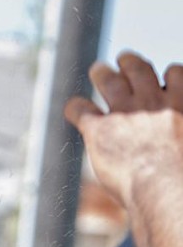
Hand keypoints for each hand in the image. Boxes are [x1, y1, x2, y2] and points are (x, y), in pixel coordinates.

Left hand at [64, 51, 182, 207]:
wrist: (170, 187)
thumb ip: (182, 129)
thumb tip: (176, 141)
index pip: (175, 73)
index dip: (167, 76)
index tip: (164, 82)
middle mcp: (153, 101)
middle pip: (138, 69)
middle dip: (130, 62)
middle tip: (125, 60)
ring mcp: (125, 112)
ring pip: (109, 80)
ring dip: (102, 72)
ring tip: (98, 70)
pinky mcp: (100, 129)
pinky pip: (80, 109)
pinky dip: (75, 108)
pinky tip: (75, 110)